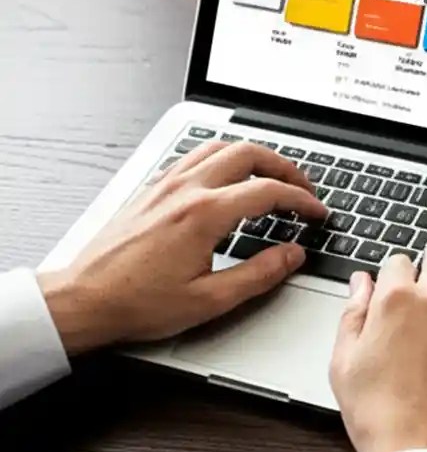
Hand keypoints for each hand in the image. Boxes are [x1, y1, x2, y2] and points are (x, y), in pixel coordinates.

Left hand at [37, 141, 327, 354]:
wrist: (84, 300)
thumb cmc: (138, 303)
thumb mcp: (211, 300)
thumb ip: (260, 274)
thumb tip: (292, 255)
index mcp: (204, 215)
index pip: (269, 191)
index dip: (302, 200)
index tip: (316, 212)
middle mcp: (185, 191)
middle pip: (248, 154)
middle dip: (285, 168)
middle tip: (302, 189)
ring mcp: (166, 186)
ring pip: (220, 147)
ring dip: (254, 156)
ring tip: (272, 177)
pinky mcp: (152, 190)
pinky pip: (194, 157)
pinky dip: (222, 160)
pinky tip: (228, 180)